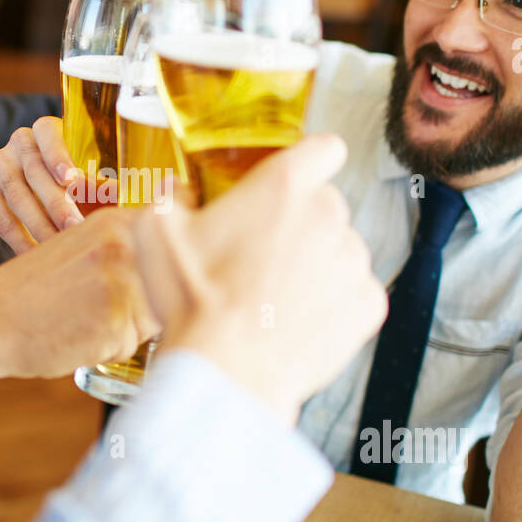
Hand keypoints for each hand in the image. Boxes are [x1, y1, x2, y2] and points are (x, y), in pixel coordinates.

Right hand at [0, 116, 94, 254]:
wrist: (34, 187)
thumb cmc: (73, 181)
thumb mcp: (87, 174)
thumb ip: (101, 183)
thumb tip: (124, 195)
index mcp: (46, 130)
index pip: (48, 134)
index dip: (58, 155)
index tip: (71, 178)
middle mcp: (19, 142)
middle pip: (35, 171)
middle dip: (56, 203)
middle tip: (75, 227)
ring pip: (15, 194)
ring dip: (38, 224)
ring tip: (58, 246)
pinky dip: (16, 237)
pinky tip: (34, 253)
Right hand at [0, 207, 158, 378]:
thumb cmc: (33, 290)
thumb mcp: (79, 247)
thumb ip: (122, 245)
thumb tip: (172, 249)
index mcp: (114, 221)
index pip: (174, 240)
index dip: (166, 267)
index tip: (154, 277)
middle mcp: (123, 245)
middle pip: (167, 285)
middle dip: (147, 303)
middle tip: (102, 307)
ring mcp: (122, 283)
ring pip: (154, 317)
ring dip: (128, 328)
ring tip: (87, 320)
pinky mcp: (117, 323)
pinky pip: (132, 344)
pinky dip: (109, 349)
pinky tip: (79, 336)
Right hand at [130, 135, 386, 424]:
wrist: (226, 372)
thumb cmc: (193, 302)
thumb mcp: (155, 233)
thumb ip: (170, 198)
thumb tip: (176, 194)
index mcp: (283, 187)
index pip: (323, 149)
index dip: (308, 162)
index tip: (293, 181)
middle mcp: (329, 215)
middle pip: (324, 206)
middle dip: (297, 224)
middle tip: (258, 256)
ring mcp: (353, 261)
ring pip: (340, 250)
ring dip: (315, 264)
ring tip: (273, 296)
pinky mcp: (367, 304)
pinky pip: (354, 292)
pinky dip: (332, 304)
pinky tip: (295, 320)